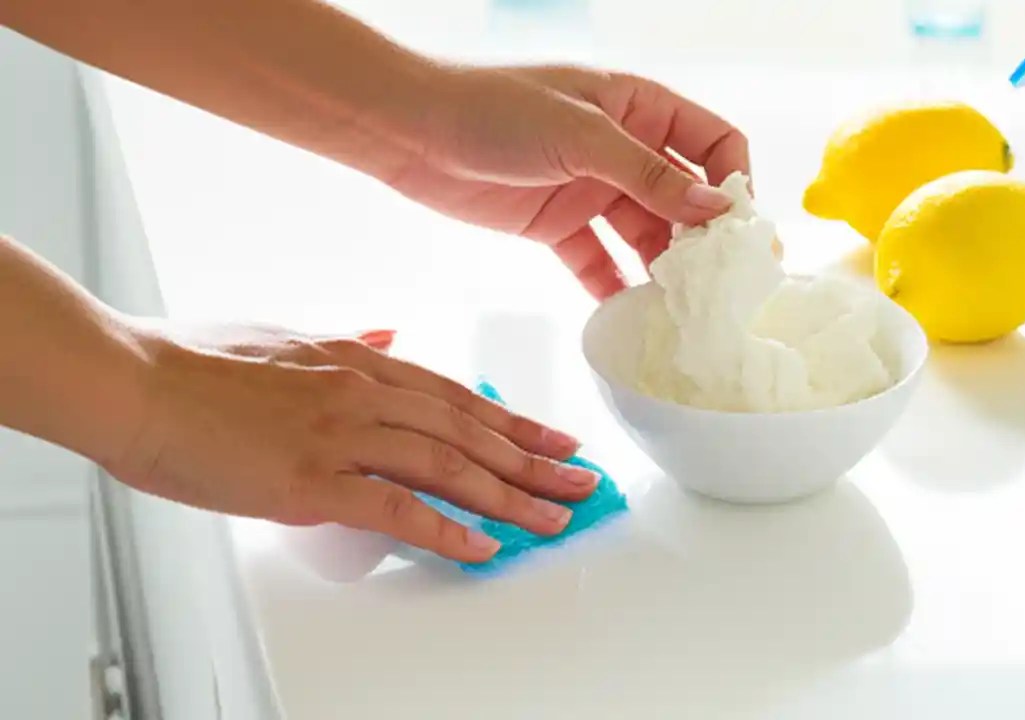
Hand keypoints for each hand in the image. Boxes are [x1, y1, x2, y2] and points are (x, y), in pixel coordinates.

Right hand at [109, 323, 598, 562]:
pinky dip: (446, 529)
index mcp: (357, 360)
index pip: (456, 395)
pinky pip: (397, 509)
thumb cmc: (191, 362)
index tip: (554, 439)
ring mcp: (340, 435)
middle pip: (469, 431)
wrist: (130, 379)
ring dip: (509, 498)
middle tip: (580, 482)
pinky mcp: (310, 479)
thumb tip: (391, 338)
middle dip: (533, 461)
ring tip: (553, 520)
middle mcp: (362, 392)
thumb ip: (345, 342)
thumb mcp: (281, 336)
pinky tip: (482, 546)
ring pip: (449, 467)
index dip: (514, 420)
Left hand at [389, 64, 750, 299]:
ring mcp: (592, 188)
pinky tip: (628, 316)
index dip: (734, 182)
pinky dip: (614, 288)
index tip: (741, 231)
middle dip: (705, 238)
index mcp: (639, 106)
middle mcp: (624, 148)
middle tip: (723, 285)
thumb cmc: (494, 107)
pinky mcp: (558, 225)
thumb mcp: (582, 135)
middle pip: (685, 196)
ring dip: (664, 270)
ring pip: (646, 235)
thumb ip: (649, 175)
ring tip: (680, 309)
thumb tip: (716, 207)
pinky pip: (599, 262)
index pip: (714, 142)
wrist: (410, 130)